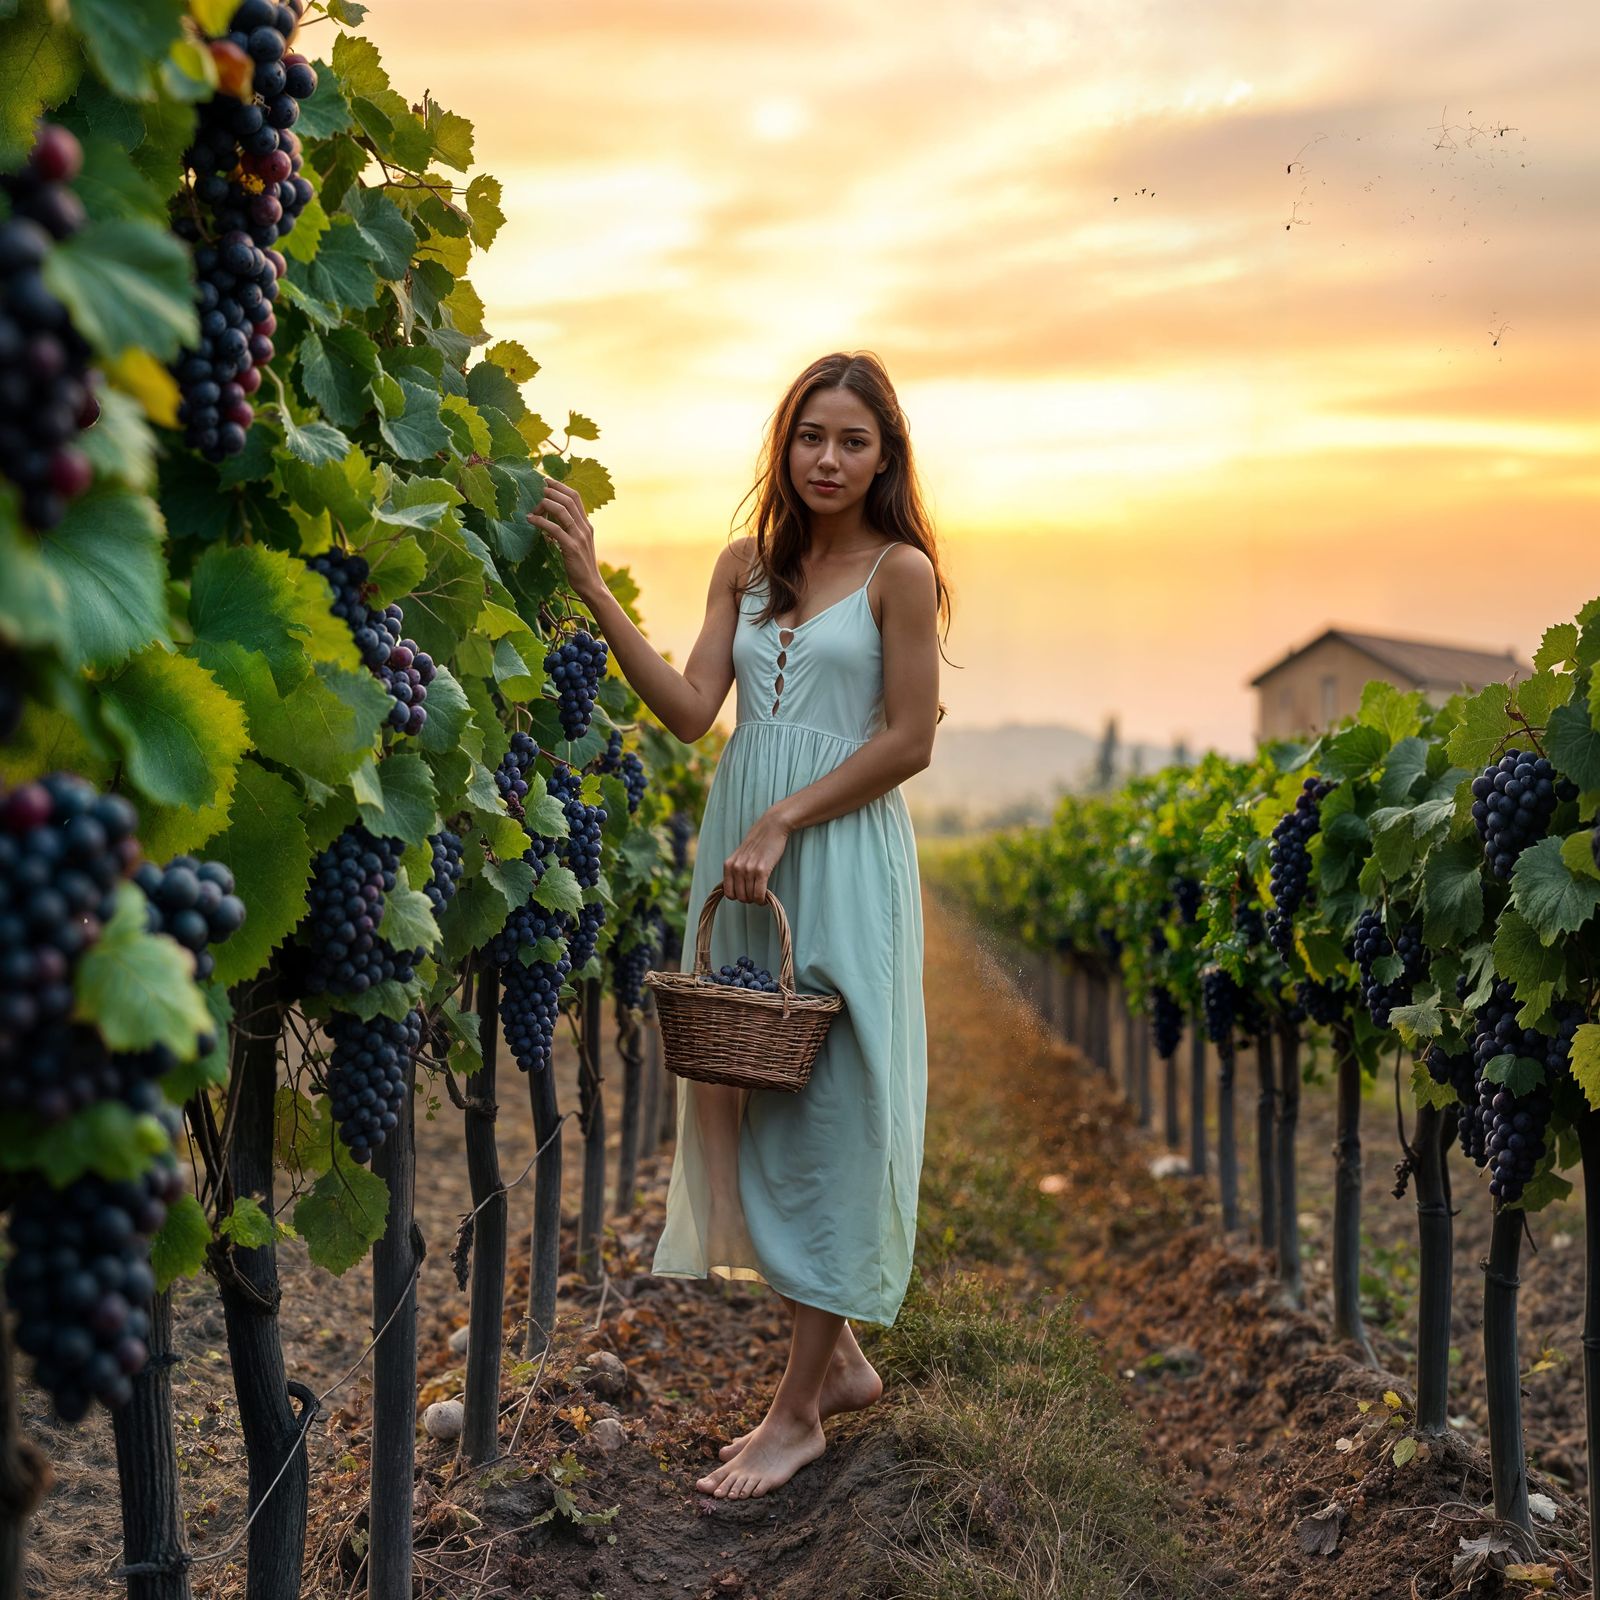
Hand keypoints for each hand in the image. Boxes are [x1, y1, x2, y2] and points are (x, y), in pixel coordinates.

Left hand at [527, 477, 603, 601]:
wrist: (591, 585)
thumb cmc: (581, 566)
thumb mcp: (576, 544)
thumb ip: (567, 531)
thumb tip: (550, 522)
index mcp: (586, 525)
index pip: (575, 497)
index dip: (560, 486)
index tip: (546, 481)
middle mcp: (584, 527)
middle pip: (568, 499)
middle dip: (551, 491)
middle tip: (536, 489)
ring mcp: (579, 537)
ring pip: (562, 510)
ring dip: (544, 504)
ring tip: (532, 506)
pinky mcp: (571, 547)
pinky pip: (554, 529)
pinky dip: (541, 522)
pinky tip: (530, 520)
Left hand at [722, 809, 791, 903]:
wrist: (771, 827)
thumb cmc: (758, 842)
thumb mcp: (740, 855)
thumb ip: (735, 869)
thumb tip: (735, 890)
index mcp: (728, 865)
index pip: (728, 893)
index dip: (737, 897)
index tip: (746, 894)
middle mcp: (736, 868)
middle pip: (739, 897)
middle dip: (748, 899)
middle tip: (756, 894)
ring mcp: (748, 869)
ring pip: (750, 897)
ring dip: (756, 899)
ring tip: (761, 894)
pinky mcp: (761, 870)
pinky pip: (759, 894)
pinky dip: (762, 899)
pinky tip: (765, 898)